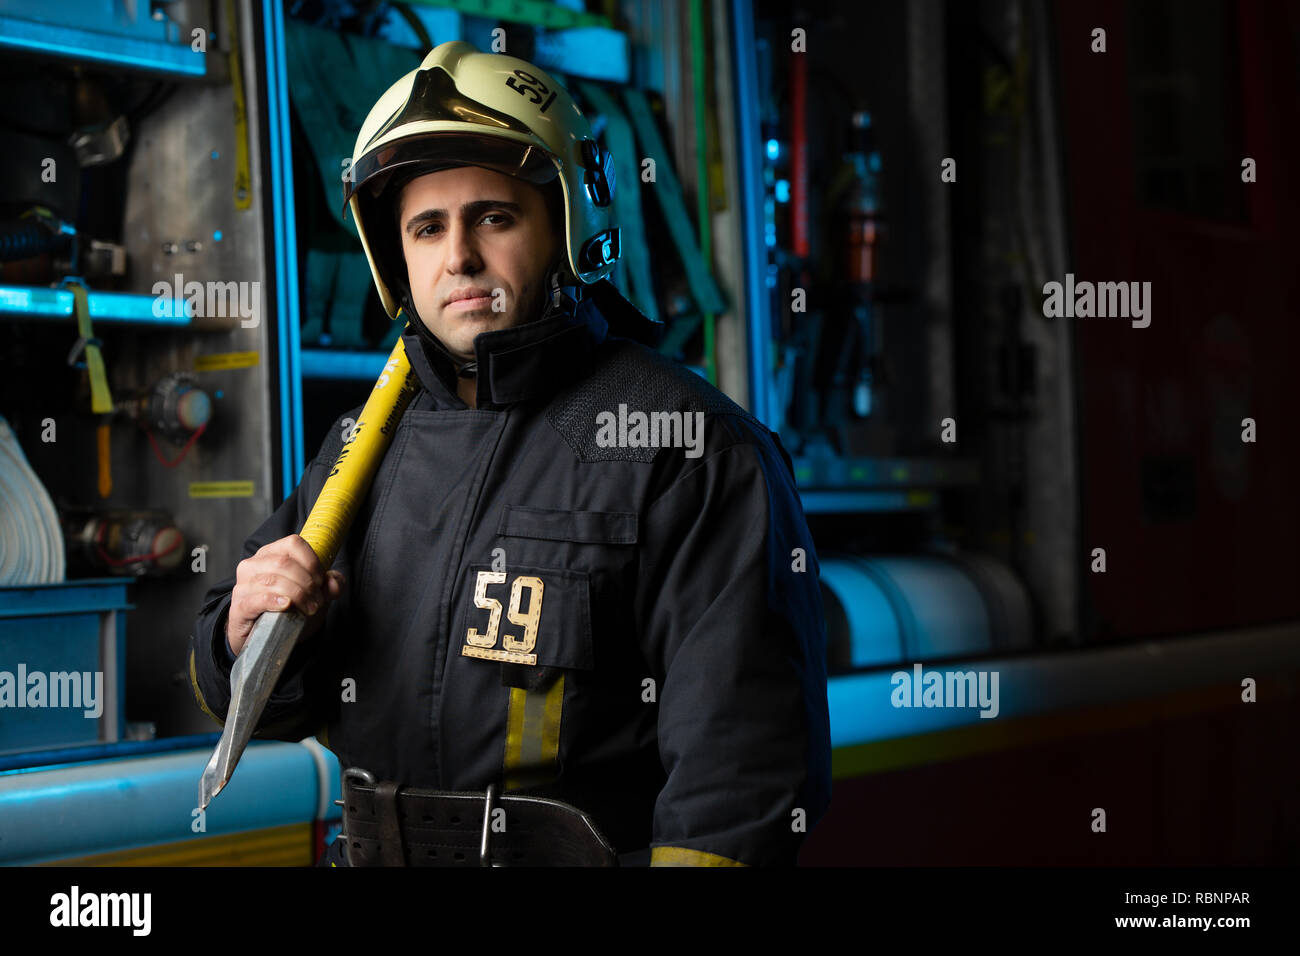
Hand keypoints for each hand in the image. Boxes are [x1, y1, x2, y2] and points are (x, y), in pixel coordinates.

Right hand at [226, 533, 344, 655]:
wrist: (266, 637)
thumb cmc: (289, 609)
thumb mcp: (315, 593)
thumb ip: (329, 585)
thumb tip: (333, 582)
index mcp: (271, 553)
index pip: (293, 544)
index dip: (312, 561)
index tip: (321, 580)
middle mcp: (254, 564)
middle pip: (284, 563)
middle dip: (308, 583)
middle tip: (317, 600)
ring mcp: (244, 585)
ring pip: (273, 580)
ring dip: (298, 595)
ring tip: (309, 608)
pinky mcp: (240, 606)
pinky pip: (257, 599)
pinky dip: (275, 601)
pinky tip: (286, 606)